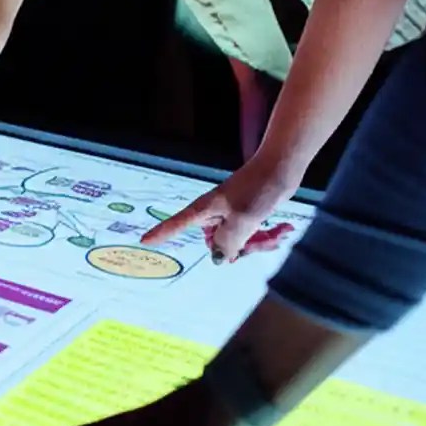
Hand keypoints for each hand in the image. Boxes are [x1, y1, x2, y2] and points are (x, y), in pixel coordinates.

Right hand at [140, 155, 298, 261]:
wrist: (281, 168)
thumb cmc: (258, 187)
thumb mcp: (242, 219)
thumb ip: (227, 241)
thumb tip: (218, 258)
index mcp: (205, 211)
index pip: (176, 224)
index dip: (160, 233)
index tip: (144, 241)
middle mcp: (214, 215)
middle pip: (216, 244)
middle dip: (241, 248)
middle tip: (262, 241)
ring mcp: (230, 215)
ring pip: (237, 243)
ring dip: (258, 243)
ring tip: (276, 233)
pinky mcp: (245, 216)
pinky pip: (249, 236)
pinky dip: (264, 237)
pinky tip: (279, 231)